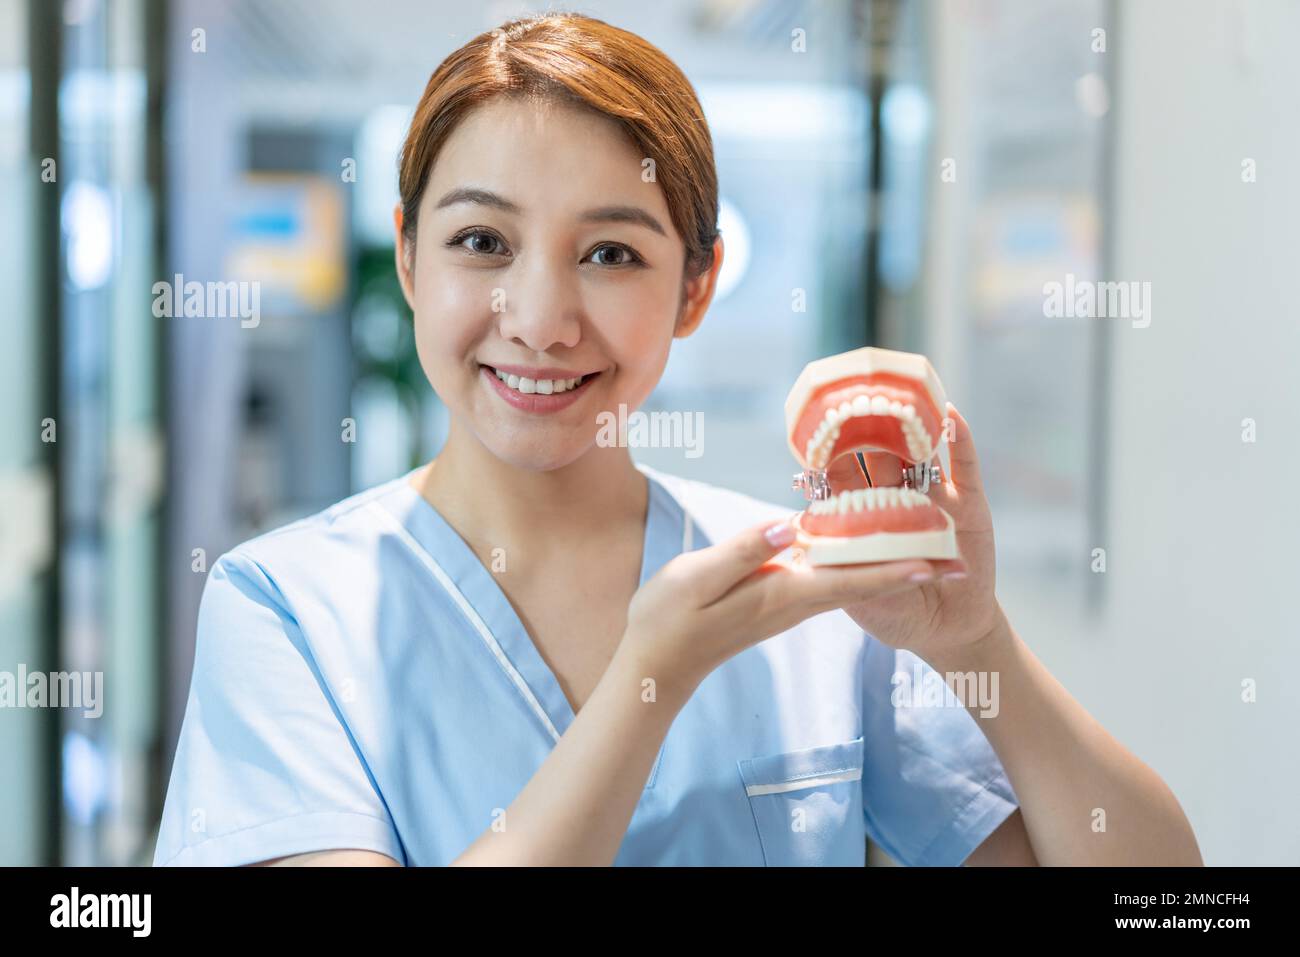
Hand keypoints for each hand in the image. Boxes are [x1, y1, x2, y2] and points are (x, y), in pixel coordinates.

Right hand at [622, 517, 941, 689]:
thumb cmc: (667, 621)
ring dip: (885, 560)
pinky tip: (859, 539)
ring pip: (848, 578)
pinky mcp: (775, 599)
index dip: (897, 571)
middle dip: (907, 564)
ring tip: (924, 536)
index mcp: (783, 595)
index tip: (942, 565)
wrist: (655, 666)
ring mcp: (786, 603)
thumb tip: (789, 523)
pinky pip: (826, 575)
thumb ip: (743, 551)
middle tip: (955, 549)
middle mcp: (795, 602)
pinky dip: (851, 559)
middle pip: (863, 580)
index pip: (853, 581)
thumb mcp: (697, 579)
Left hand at [832, 402, 1002, 663]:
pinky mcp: (969, 505)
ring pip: (918, 455)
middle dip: (864, 431)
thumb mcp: (864, 598)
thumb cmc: (895, 614)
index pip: (841, 481)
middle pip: (877, 457)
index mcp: (863, 518)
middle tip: (851, 402)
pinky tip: (950, 413)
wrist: (949, 631)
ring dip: (908, 428)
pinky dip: (959, 440)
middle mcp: (896, 499)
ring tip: (897, 397)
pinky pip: (964, 467)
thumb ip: (850, 570)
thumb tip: (823, 548)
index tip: (810, 438)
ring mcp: (933, 498)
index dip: (827, 460)